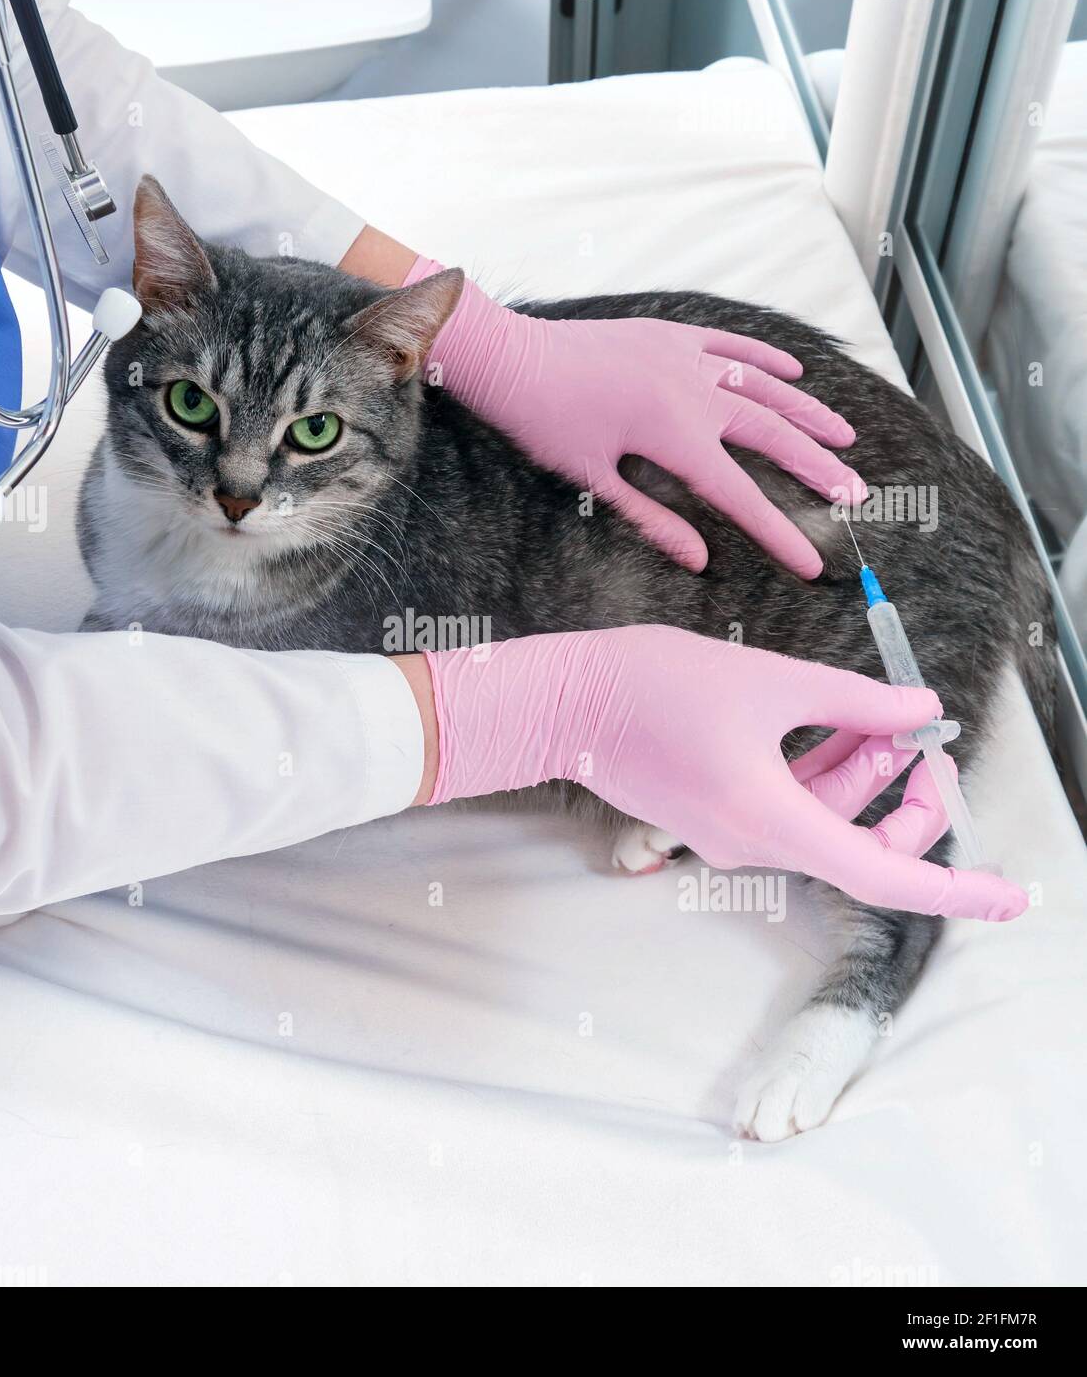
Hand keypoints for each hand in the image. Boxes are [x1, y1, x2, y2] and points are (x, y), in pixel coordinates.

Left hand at [405, 259, 862, 578]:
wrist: (512, 356)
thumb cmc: (544, 423)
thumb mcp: (594, 481)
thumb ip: (652, 519)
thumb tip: (700, 558)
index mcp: (674, 437)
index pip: (740, 496)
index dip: (779, 533)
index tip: (811, 564)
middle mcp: (693, 393)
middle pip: (772, 437)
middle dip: (817, 471)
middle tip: (856, 497)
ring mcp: (686, 358)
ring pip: (765, 388)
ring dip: (809, 413)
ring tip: (846, 439)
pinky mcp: (671, 335)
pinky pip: (732, 346)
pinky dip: (766, 361)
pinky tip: (796, 373)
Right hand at [420, 626, 1026, 921]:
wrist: (566, 701)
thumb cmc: (654, 686)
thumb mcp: (771, 680)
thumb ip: (856, 702)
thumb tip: (921, 710)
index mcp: (771, 819)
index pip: (882, 874)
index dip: (955, 890)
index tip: (1011, 898)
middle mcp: (753, 841)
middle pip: (857, 840)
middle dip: (904, 795)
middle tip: (926, 737)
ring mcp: (729, 832)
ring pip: (823, 819)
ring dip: (862, 772)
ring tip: (886, 716)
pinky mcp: (711, 813)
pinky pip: (787, 806)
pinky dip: (821, 770)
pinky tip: (837, 723)